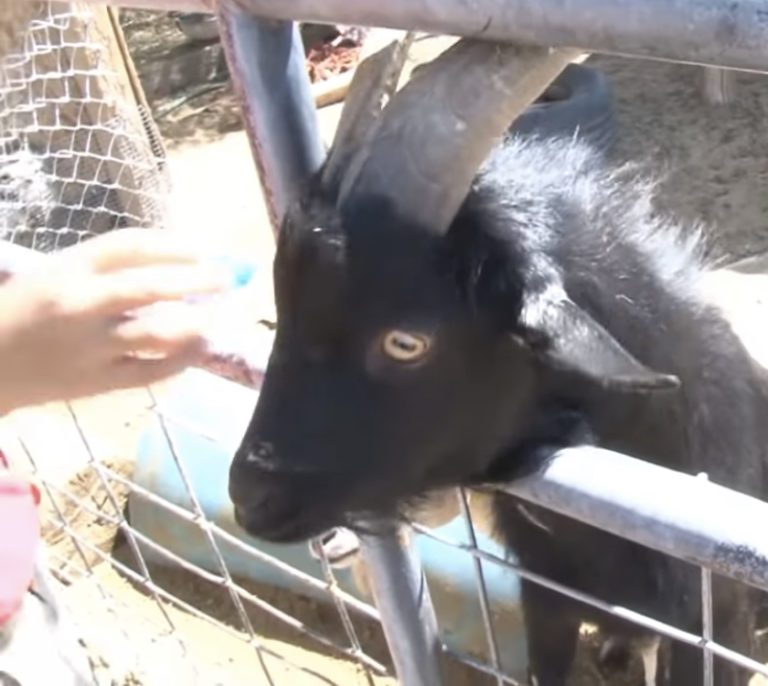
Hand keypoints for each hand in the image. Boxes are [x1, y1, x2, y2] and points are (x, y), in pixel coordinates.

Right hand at [0, 229, 234, 412]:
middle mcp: (82, 304)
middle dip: (196, 281)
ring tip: (213, 316)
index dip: (174, 246)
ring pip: (157, 332)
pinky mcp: (99, 381)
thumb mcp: (52, 275)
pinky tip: (197, 349)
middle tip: (226, 279)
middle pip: (150, 287)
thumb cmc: (20, 312)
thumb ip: (102, 271)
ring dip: (194, 323)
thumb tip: (171, 269)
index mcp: (67, 268)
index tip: (202, 250)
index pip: (130, 246)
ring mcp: (92, 346)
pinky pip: (152, 371)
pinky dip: (181, 360)